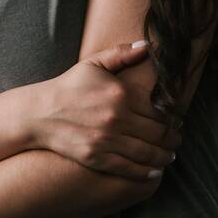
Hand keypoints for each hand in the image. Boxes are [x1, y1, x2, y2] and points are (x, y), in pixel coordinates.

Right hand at [29, 41, 182, 179]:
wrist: (40, 113)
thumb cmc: (69, 86)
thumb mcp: (94, 63)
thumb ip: (122, 53)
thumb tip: (147, 46)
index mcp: (121, 94)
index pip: (159, 110)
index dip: (173, 118)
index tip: (177, 121)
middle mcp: (117, 118)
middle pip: (158, 133)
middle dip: (173, 138)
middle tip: (177, 140)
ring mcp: (107, 140)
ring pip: (148, 153)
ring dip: (165, 156)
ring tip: (170, 155)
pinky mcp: (97, 158)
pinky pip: (130, 168)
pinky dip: (147, 171)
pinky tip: (155, 170)